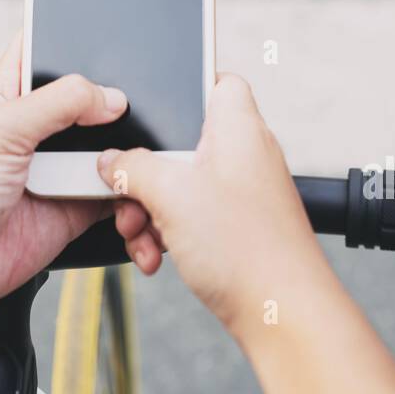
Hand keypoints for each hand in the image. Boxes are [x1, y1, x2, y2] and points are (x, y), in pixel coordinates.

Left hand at [0, 35, 126, 303]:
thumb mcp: (0, 129)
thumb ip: (58, 103)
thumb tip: (111, 96)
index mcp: (12, 95)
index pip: (47, 53)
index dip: (76, 45)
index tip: (112, 44)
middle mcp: (40, 129)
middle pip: (94, 104)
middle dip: (117, 108)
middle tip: (133, 116)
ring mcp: (59, 168)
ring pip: (112, 149)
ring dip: (127, 156)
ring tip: (134, 163)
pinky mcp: (75, 206)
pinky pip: (115, 194)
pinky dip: (130, 195)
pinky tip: (132, 196)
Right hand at [97, 74, 322, 332]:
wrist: (282, 313)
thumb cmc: (250, 250)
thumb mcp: (171, 196)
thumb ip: (132, 168)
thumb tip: (112, 162)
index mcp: (238, 129)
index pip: (219, 80)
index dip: (185, 85)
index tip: (152, 107)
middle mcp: (243, 155)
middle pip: (180, 143)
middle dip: (145, 175)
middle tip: (132, 198)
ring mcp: (241, 192)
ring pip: (180, 185)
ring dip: (150, 211)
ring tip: (144, 238)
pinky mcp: (236, 226)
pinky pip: (190, 216)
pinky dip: (168, 233)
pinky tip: (157, 256)